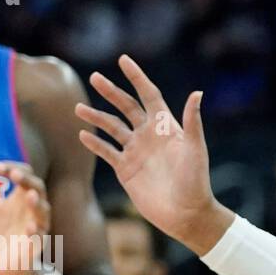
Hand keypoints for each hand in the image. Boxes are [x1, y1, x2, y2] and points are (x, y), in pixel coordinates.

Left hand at [0, 153, 50, 274]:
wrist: (1, 264)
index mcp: (20, 197)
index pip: (24, 174)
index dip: (13, 167)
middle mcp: (31, 210)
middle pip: (38, 189)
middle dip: (27, 181)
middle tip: (14, 175)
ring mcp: (35, 228)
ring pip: (43, 213)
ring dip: (36, 204)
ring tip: (28, 196)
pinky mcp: (33, 248)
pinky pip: (39, 239)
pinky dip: (35, 233)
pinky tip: (29, 227)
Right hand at [75, 54, 232, 254]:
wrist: (185, 214)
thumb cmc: (195, 181)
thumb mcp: (195, 149)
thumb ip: (192, 121)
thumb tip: (197, 92)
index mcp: (165, 126)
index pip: (148, 95)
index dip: (136, 77)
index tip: (123, 60)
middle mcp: (148, 135)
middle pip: (126, 107)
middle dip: (110, 91)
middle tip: (95, 77)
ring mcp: (135, 151)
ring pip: (111, 127)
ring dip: (96, 117)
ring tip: (78, 109)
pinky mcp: (125, 169)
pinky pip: (106, 151)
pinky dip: (94, 143)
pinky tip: (82, 135)